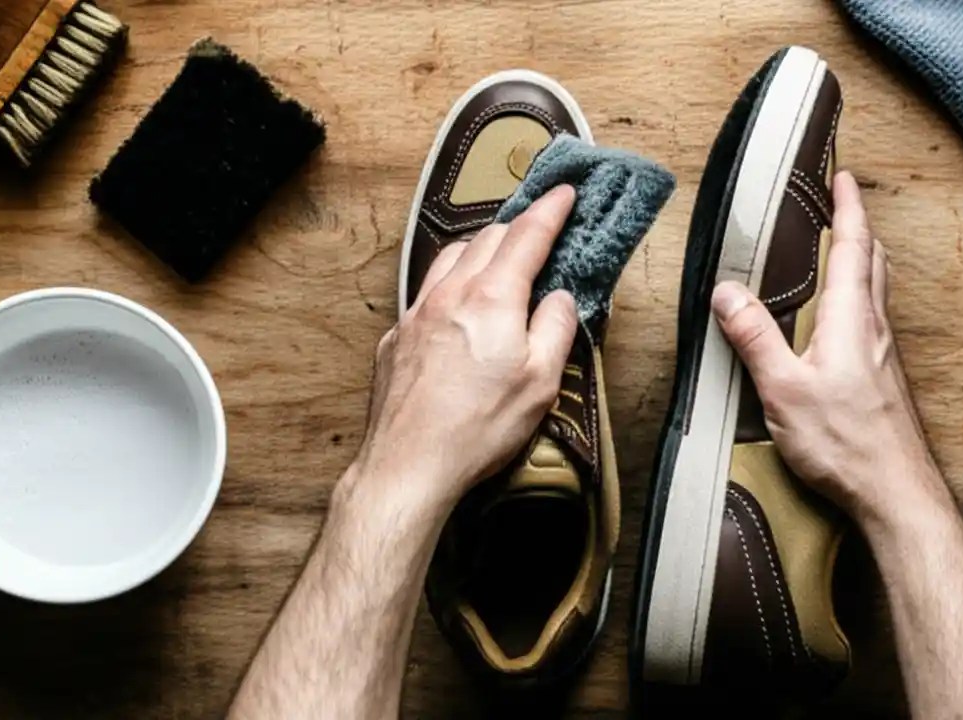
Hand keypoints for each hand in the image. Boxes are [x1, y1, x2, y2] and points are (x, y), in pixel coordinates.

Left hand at [354, 186, 578, 512]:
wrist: (408, 463)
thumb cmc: (477, 428)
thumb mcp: (540, 382)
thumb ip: (555, 328)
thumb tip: (559, 299)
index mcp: (492, 298)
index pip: (527, 236)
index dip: (550, 210)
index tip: (565, 193)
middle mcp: (450, 294)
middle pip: (487, 239)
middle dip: (518, 226)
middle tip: (539, 228)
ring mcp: (417, 313)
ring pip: (450, 258)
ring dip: (480, 248)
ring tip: (499, 257)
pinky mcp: (397, 338)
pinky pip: (427, 291)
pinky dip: (451, 282)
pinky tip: (459, 304)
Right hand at [711, 171, 942, 521]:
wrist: (896, 493)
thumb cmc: (845, 444)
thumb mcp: (783, 389)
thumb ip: (755, 337)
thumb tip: (727, 290)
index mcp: (852, 320)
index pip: (854, 246)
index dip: (849, 208)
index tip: (843, 177)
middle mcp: (875, 330)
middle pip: (874, 262)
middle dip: (859, 227)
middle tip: (843, 206)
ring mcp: (884, 356)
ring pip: (878, 292)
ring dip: (864, 261)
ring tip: (845, 251)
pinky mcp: (884, 381)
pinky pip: (874, 322)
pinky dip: (861, 299)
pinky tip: (845, 321)